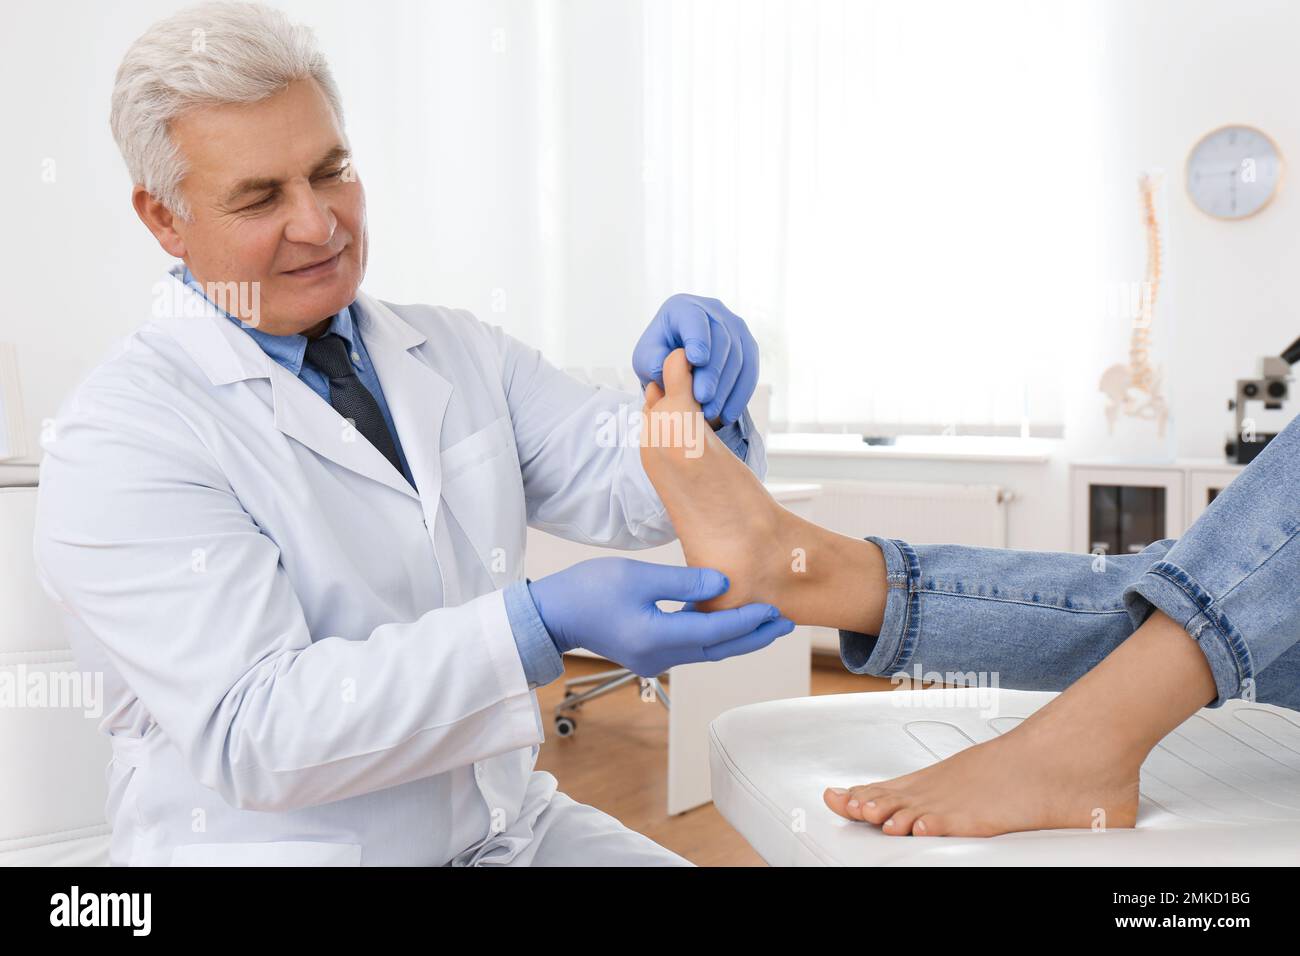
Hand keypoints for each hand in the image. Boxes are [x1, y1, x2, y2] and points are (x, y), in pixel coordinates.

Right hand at [527, 557, 793, 676]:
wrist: (553, 614)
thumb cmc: (589, 589)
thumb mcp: (638, 576)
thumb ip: (684, 581)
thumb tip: (725, 585)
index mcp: (657, 638)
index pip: (715, 631)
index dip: (748, 620)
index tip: (774, 608)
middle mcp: (659, 657)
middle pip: (718, 649)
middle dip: (754, 637)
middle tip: (786, 623)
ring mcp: (653, 660)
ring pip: (708, 652)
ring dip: (737, 638)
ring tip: (766, 623)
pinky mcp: (648, 654)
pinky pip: (692, 649)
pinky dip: (716, 637)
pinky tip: (729, 624)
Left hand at [632, 293, 759, 425]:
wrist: (678, 364)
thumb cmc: (658, 357)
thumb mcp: (645, 359)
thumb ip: (652, 361)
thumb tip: (663, 368)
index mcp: (684, 308)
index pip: (695, 319)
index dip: (698, 338)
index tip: (696, 360)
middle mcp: (714, 311)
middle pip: (721, 340)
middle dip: (712, 372)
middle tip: (702, 398)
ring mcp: (735, 328)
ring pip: (739, 357)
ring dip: (726, 388)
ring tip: (711, 413)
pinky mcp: (748, 347)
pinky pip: (750, 371)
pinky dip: (740, 395)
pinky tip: (728, 415)